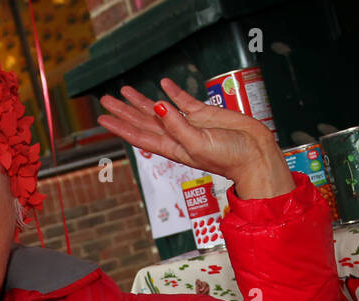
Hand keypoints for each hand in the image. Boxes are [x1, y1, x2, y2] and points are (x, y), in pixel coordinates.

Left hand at [98, 77, 293, 199]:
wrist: (255, 154)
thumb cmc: (229, 158)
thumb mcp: (198, 144)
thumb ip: (177, 125)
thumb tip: (157, 105)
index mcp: (173, 147)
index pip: (139, 134)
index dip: (120, 126)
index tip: (103, 118)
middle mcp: (177, 136)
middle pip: (144, 121)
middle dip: (124, 111)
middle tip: (105, 100)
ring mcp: (190, 124)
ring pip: (159, 109)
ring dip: (141, 101)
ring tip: (125, 90)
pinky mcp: (205, 114)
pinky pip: (184, 101)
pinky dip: (173, 92)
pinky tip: (163, 84)